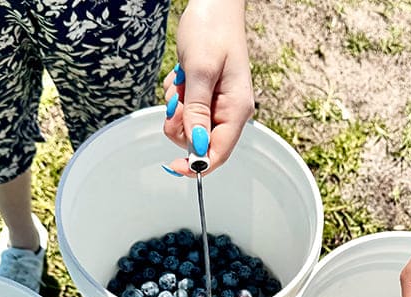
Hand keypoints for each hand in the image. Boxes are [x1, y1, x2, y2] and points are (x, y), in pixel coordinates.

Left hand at [163, 0, 253, 174]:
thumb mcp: (200, 71)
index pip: (219, 152)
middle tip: (176, 101)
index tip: (174, 167)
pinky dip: (177, 98)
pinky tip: (181, 77)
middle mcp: (230, 111)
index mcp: (237, 109)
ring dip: (177, 110)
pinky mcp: (206, 97)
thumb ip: (197, 112)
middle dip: (181, 126)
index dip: (197, 164)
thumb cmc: (212, 29)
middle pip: (200, 142)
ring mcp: (218, 105)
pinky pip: (185, 111)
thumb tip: (196, 147)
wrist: (213, 3)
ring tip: (180, 82)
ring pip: (189, 128)